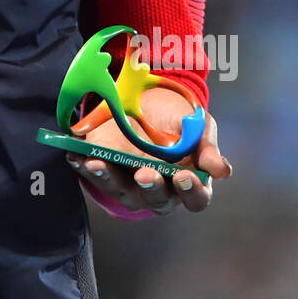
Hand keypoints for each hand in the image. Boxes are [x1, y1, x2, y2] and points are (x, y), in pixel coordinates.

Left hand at [65, 87, 231, 215]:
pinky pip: (92, 174)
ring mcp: (130, 184)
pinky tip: (75, 155)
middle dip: (151, 186)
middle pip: (157, 199)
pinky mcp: (106, 171)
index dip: (191, 191)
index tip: (184, 176)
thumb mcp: (198, 126)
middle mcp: (160, 190)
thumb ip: (207, 147)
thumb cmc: (178, 120)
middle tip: (145, 173)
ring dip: (108, 179)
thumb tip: (222, 172)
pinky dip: (82, 165)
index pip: (195, 198)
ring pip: (121, 191)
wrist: (149, 99)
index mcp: (189, 183)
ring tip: (98, 164)